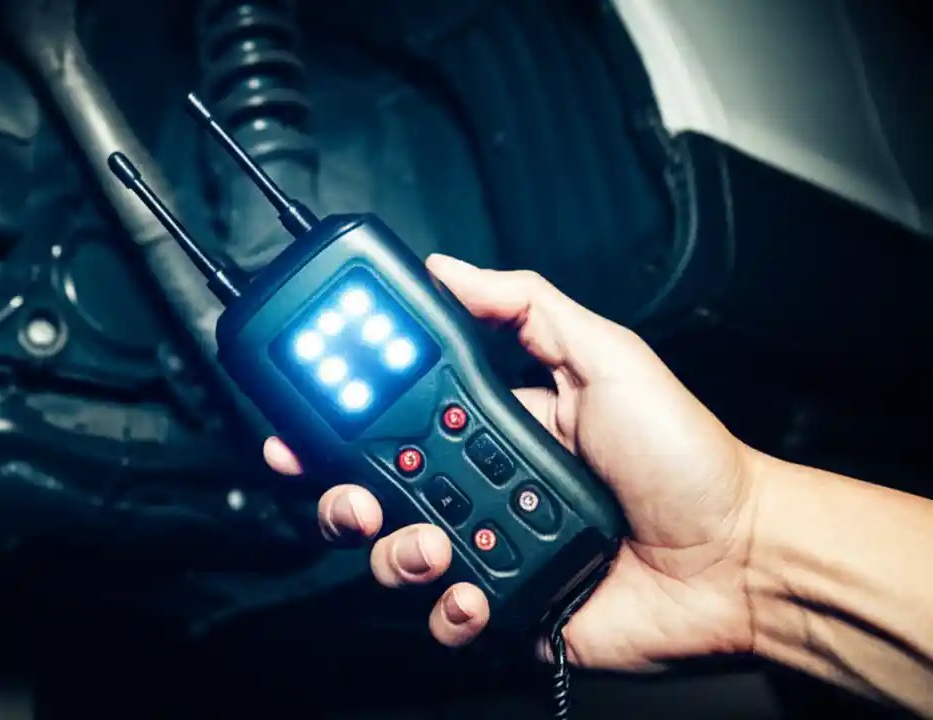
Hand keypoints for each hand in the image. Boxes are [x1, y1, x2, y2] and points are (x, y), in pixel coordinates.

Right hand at [263, 254, 761, 669]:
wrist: (738, 556)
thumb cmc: (686, 456)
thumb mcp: (609, 356)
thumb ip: (528, 305)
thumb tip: (450, 267)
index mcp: (490, 426)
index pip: (392, 419)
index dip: (337, 423)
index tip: (300, 425)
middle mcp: (476, 490)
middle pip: (372, 492)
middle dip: (340, 494)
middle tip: (355, 493)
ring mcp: (486, 552)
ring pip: (393, 557)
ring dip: (396, 553)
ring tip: (435, 546)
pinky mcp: (504, 610)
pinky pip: (444, 619)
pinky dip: (447, 611)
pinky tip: (475, 594)